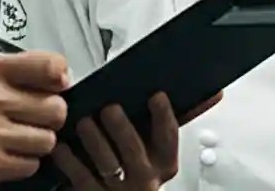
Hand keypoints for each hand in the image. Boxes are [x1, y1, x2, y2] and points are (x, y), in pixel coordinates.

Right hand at [0, 51, 70, 189]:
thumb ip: (15, 70)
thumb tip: (59, 75)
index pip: (48, 66)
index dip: (60, 78)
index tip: (57, 85)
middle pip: (55, 108)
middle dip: (48, 117)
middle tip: (32, 119)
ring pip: (47, 140)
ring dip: (35, 143)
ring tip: (15, 139)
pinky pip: (31, 164)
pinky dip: (21, 163)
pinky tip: (4, 154)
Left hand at [52, 91, 222, 190]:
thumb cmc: (138, 167)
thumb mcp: (158, 145)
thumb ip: (175, 119)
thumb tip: (213, 92)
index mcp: (163, 163)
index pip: (169, 139)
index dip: (164, 118)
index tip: (156, 96)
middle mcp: (143, 179)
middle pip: (135, 153)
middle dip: (123, 129)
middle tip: (110, 109)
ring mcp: (118, 189)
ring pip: (106, 165)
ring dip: (94, 141)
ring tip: (83, 122)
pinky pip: (80, 177)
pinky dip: (69, 160)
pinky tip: (61, 144)